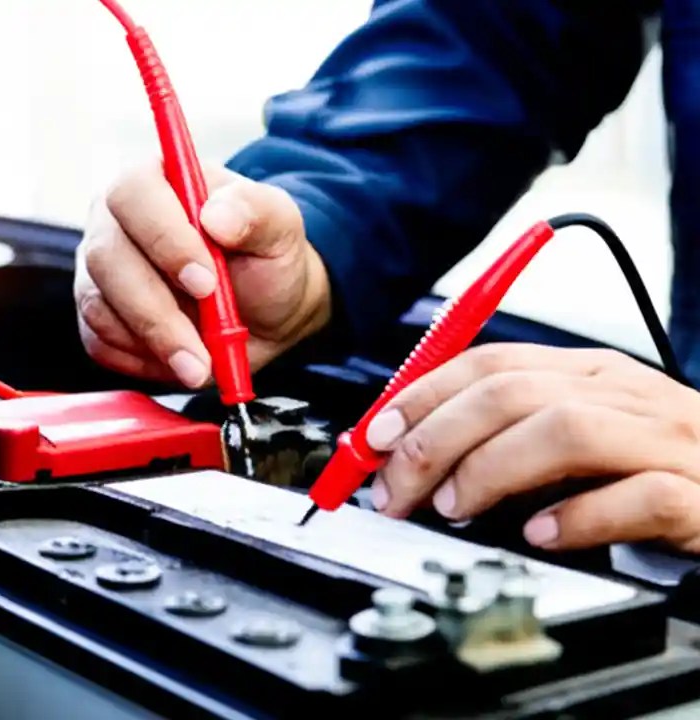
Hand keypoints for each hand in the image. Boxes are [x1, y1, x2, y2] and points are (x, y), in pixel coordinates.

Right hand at [73, 163, 331, 387]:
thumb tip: (217, 217)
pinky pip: (100, 341)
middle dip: (155, 308)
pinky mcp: (96, 315)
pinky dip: (141, 358)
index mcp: (154, 181)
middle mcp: (114, 221)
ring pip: (100, 306)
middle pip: (106, 257)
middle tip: (202, 344)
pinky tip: (177, 359)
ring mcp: (99, 271)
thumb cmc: (265, 260)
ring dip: (154, 343)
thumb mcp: (280, 227)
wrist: (263, 313)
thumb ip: (256, 211)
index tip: (206, 282)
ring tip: (200, 364)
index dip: (163, 238)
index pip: (134, 195)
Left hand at [366, 343, 699, 552]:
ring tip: (454, 507)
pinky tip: (540, 533)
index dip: (421, 397)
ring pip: (566, 431)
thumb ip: (505, 432)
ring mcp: (664, 441)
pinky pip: (637, 497)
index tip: (373, 436)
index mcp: (589, 373)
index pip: (489, 364)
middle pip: (512, 394)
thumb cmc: (657, 462)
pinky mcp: (698, 495)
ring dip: (492, 469)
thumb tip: (410, 449)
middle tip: (396, 487)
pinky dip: (578, 515)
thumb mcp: (577, 433)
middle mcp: (623, 395)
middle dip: (436, 439)